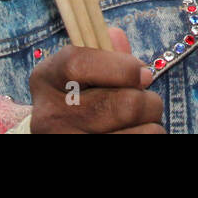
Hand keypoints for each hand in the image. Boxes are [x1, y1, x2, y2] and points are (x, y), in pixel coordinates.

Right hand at [29, 27, 163, 133]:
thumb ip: (103, 53)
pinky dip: (147, 135)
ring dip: (150, 123)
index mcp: (47, 79)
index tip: (143, 73)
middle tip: (148, 101)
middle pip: (121, 105)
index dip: (122, 67)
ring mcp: (66, 140)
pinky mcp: (85, 159)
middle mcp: (50, 115)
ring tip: (141, 120)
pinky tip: (134, 132)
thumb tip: (116, 38)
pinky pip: (138, 145)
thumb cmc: (80, 98)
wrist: (63, 133)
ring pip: (138, 132)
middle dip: (148, 101)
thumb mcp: (82, 71)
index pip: (80, 64)